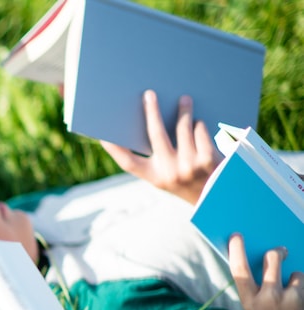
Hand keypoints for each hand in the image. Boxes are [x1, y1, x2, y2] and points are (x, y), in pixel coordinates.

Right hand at [101, 90, 218, 205]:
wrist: (222, 199)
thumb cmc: (191, 183)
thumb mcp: (171, 178)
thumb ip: (161, 160)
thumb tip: (154, 123)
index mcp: (155, 178)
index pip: (128, 163)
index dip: (114, 149)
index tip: (102, 135)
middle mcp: (169, 173)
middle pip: (155, 136)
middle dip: (151, 111)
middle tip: (149, 95)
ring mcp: (189, 166)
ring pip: (183, 128)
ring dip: (183, 111)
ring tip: (184, 100)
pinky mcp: (208, 160)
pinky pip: (200, 132)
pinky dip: (200, 125)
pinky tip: (200, 122)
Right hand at [230, 234, 303, 309]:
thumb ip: (258, 292)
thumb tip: (266, 267)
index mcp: (249, 303)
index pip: (239, 271)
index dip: (237, 251)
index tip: (237, 236)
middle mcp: (267, 299)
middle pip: (272, 260)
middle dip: (278, 252)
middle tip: (281, 251)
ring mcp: (288, 299)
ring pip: (295, 273)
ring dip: (296, 279)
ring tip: (294, 293)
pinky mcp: (303, 300)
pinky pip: (303, 283)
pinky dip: (302, 288)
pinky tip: (300, 301)